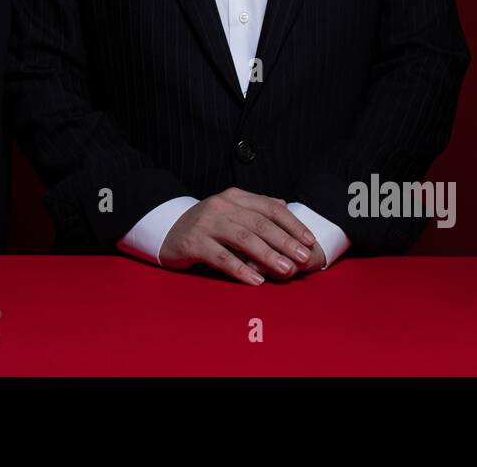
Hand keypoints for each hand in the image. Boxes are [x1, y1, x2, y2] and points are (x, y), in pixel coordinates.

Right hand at [159, 187, 316, 284]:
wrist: (166, 231)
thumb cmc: (206, 225)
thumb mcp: (230, 211)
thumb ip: (256, 209)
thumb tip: (284, 205)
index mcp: (234, 197)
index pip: (270, 207)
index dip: (292, 224)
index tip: (309, 240)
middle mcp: (221, 206)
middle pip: (259, 223)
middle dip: (285, 241)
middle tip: (303, 257)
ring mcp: (206, 223)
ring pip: (243, 239)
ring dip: (267, 255)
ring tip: (286, 270)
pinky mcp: (193, 242)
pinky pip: (221, 257)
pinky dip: (241, 269)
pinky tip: (256, 280)